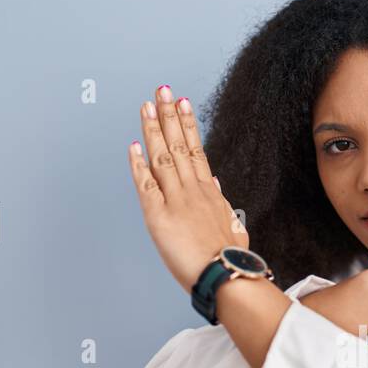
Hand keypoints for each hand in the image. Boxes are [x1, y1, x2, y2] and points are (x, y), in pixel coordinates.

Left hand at [128, 87, 247, 293]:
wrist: (226, 275)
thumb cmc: (232, 259)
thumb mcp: (234, 227)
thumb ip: (222, 204)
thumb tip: (213, 182)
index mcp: (211, 194)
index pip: (197, 151)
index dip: (188, 125)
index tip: (184, 105)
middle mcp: (193, 191)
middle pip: (179, 145)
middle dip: (169, 116)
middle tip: (162, 91)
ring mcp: (176, 201)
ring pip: (163, 157)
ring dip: (153, 130)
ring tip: (147, 106)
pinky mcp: (159, 215)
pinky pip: (146, 184)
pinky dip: (138, 164)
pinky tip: (133, 146)